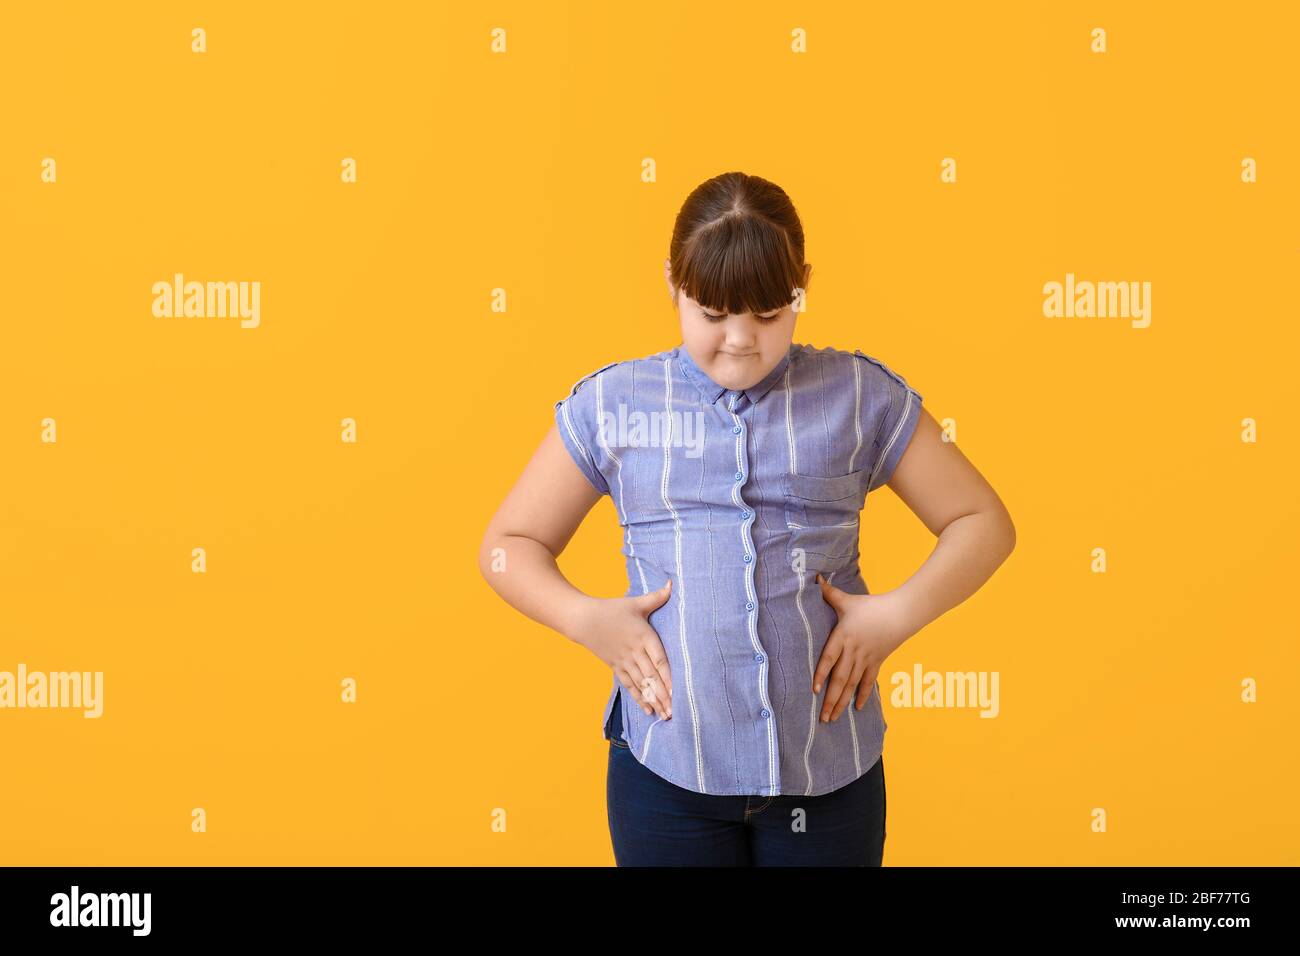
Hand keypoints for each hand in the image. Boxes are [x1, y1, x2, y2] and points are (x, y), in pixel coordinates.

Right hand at [573, 580, 674, 719]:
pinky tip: (649, 710)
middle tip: (676, 711)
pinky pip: (630, 685)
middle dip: (664, 695)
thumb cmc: (611, 609)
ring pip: (642, 684)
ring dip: (654, 700)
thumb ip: (656, 597)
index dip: (668, 675)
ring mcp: (624, 661)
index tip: (678, 690)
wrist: (582, 619)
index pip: (659, 659)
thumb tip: (673, 584)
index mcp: (643, 636)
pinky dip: (639, 698)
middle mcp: (635, 652)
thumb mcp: (635, 602)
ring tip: (666, 715)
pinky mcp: (616, 667)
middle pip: (652, 677)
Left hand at [811, 573, 908, 722]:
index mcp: (843, 636)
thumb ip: (829, 593)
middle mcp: (854, 651)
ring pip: (852, 685)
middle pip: (841, 678)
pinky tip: (857, 709)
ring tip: (832, 718)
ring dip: (842, 702)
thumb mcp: (848, 600)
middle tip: (822, 718)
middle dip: (831, 699)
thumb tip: (814, 578)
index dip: (822, 674)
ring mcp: (866, 659)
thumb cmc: (872, 606)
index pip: (830, 658)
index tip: (814, 690)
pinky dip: (863, 695)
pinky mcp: (876, 662)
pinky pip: (868, 682)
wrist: (901, 613)